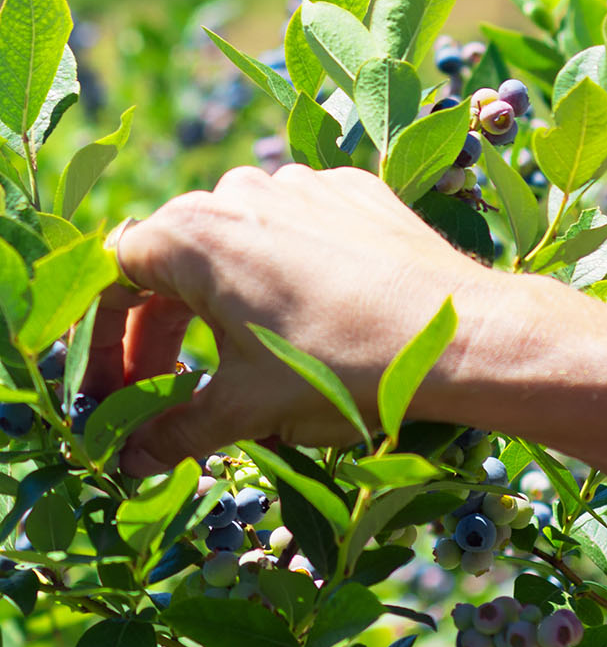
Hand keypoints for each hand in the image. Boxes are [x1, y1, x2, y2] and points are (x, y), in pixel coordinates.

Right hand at [94, 163, 498, 472]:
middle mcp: (241, 192)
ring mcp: (301, 185)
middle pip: (170, 259)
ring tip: (233, 360)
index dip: (104, 340)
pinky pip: (295, 229)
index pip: (115, 276)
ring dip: (220, 302)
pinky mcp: (353, 192)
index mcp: (195, 235)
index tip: (112, 392)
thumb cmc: (345, 367)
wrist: (462, 332)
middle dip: (156, 331)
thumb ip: (175, 432)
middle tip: (155, 391)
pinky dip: (283, 273)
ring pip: (235, 242)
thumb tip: (129, 461)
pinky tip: (305, 322)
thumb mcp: (246, 410)